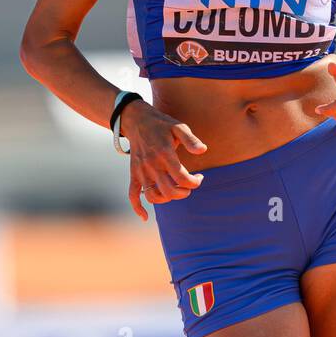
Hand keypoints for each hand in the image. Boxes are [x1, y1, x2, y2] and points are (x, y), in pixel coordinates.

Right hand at [119, 100, 208, 221]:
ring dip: (167, 199)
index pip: (182, 178)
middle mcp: (152, 165)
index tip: (199, 177)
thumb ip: (191, 140)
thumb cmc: (161, 124)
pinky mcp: (133, 174)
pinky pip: (132, 195)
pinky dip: (138, 208)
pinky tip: (145, 217)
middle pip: (169, 191)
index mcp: (165, 154)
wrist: (135, 119)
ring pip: (153, 196)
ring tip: (176, 190)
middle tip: (190, 185)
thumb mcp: (178, 126)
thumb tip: (203, 150)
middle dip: (184, 192)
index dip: (195, 182)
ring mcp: (141, 171)